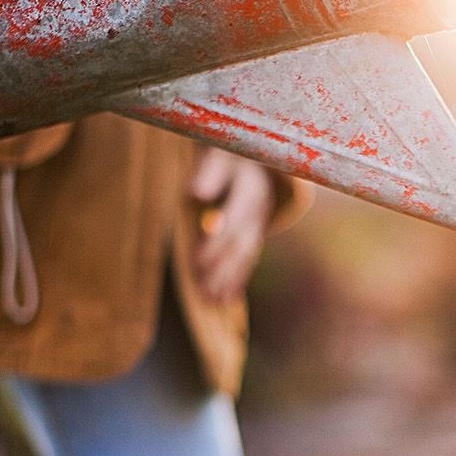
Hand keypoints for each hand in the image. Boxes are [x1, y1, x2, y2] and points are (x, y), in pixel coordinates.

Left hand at [190, 146, 277, 303]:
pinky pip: (248, 261)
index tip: (199, 258)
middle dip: (220, 267)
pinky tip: (226, 300)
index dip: (217, 239)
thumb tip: (196, 193)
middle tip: (201, 287)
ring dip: (228, 280)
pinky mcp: (255, 236)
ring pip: (246, 256)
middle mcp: (259, 210)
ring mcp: (259, 225)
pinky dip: (237, 281)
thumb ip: (209, 173)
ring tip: (212, 300)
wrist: (258, 156)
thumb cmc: (230, 155)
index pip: (234, 217)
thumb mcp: (220, 155)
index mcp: (252, 187)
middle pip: (240, 242)